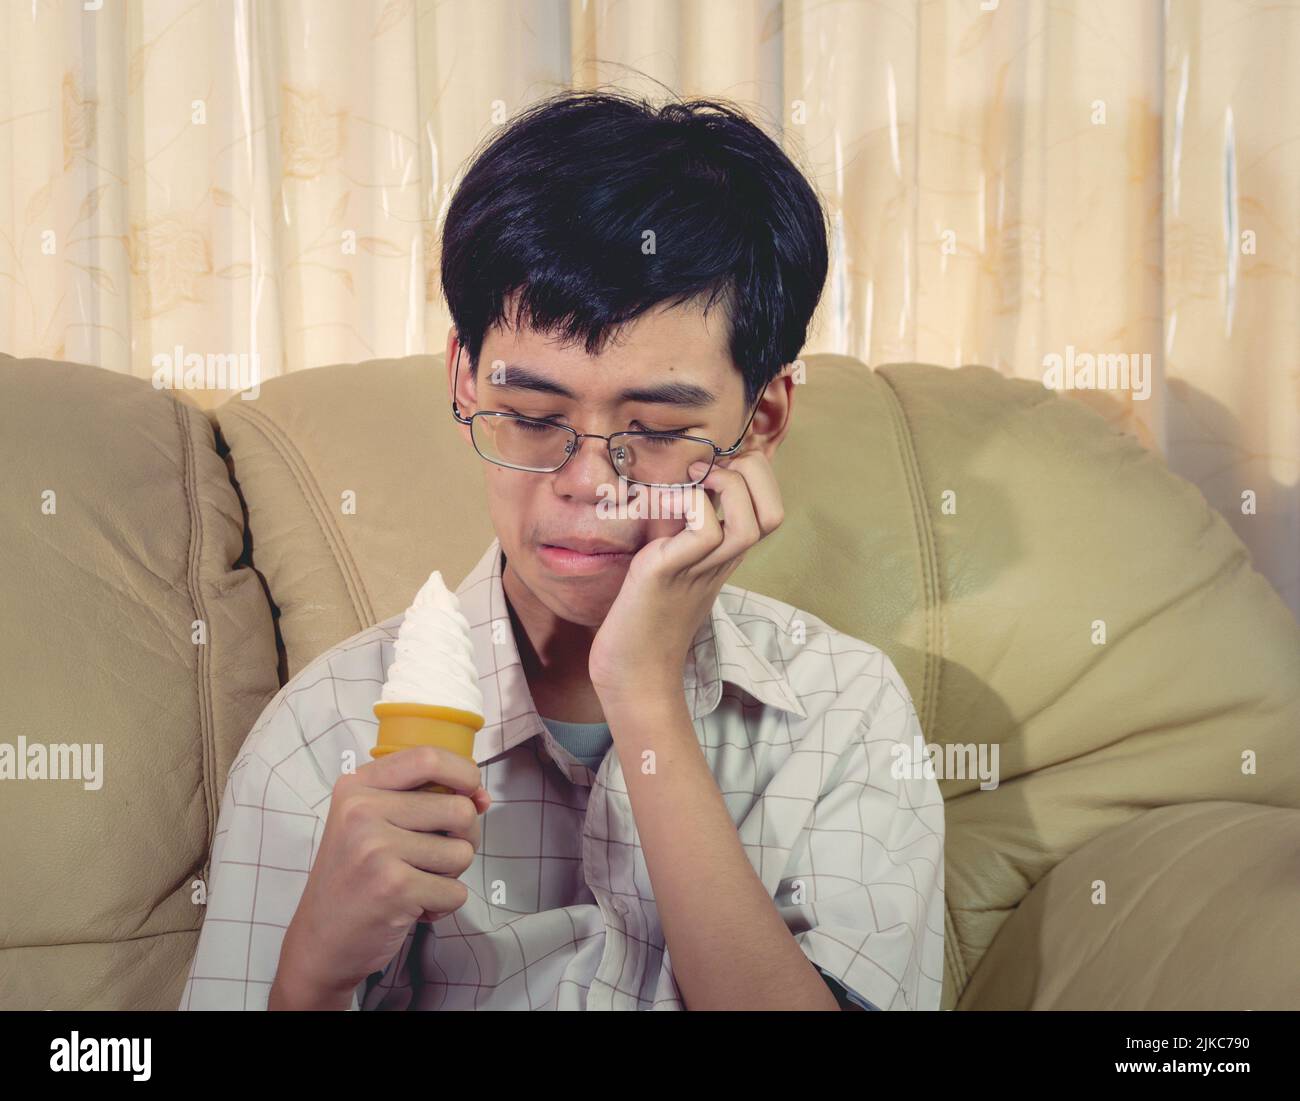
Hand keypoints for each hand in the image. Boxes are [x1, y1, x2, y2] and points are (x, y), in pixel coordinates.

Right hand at [270, 747, 489, 1008]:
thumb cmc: (355, 879)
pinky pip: (456, 892)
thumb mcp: (372, 823)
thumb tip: (483, 798)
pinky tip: (412, 907)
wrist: (318, 942)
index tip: (472, 793)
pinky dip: (443, 905)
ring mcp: (376, 849)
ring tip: (416, 882)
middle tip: (435, 859)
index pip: (428, 756)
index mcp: (357, 786)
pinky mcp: (393, 887)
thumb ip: (425, 800)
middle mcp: (362, 811)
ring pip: (462, 852)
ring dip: (450, 875)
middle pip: (460, 809)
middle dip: (464, 838)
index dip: (465, 772)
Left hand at [588, 450, 784, 706]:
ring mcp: (698, 570)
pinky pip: (704, 531)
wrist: (631, 673)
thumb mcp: (671, 566)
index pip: (771, 511)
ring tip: (694, 477)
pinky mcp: (666, 573)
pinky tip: (664, 502)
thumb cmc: (644, 619)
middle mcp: (720, 563)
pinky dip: (690, 505)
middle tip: (711, 465)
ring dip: (726, 486)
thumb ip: (681, 535)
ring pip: (747, 523)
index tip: (719, 462)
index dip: (758, 476)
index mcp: (724, 558)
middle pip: (774, 513)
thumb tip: (674, 493)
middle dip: (753, 473)